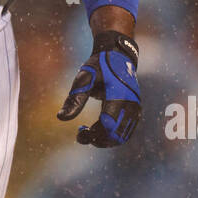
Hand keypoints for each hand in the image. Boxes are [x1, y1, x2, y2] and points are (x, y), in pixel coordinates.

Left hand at [57, 30, 141, 146]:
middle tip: (81, 133)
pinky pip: (125, 133)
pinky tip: (97, 129)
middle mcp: (131, 105)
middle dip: (98, 139)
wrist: (119, 56)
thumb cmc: (99, 66)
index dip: (94, 134)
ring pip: (122, 137)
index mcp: (119, 95)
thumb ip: (75, 98)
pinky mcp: (136, 113)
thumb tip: (60, 118)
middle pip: (116, 135)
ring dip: (104, 140)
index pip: (108, 124)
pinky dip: (111, 136)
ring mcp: (136, 110)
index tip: (80, 130)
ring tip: (87, 132)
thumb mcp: (85, 77)